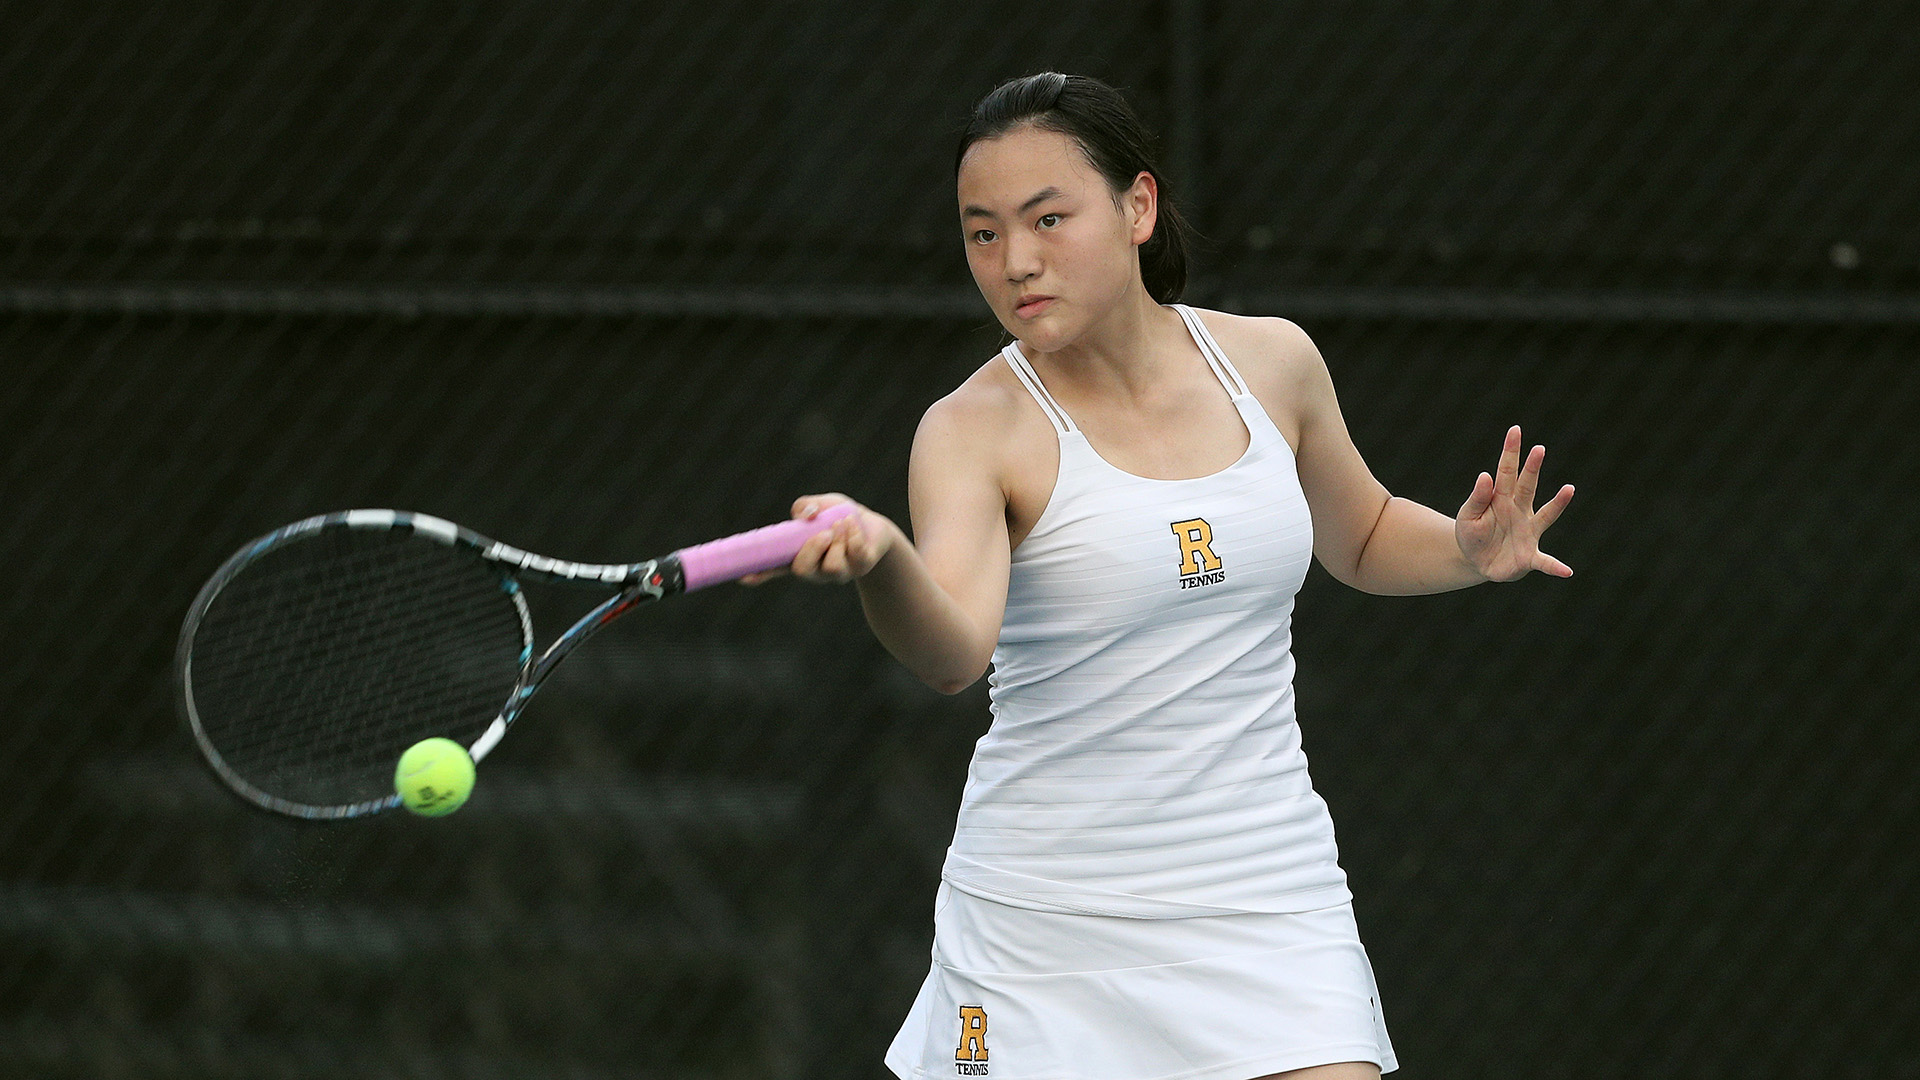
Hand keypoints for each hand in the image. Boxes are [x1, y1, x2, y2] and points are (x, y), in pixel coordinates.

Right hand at [739, 493, 893, 585]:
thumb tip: (807, 516)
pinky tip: (852, 524)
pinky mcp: (861, 568)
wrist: (871, 525)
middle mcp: (815, 570)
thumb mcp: (820, 505)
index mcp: (798, 555)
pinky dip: (854, 534)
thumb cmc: (838, 516)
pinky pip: (856, 556)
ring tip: (841, 524)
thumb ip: (806, 506)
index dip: (759, 574)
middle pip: (803, 571)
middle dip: (812, 549)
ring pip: (832, 567)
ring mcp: (838, 573)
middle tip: (824, 532)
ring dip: (837, 540)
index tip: (743, 577)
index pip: (774, 568)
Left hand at [1456, 425, 1575, 581]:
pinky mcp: (1529, 556)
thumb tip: (1485, 475)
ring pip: (1545, 515)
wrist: (1475, 561)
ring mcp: (1528, 531)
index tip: (1515, 430)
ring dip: (1558, 503)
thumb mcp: (1467, 516)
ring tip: (1569, 489)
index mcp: (1501, 498)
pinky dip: (1555, 567)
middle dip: (1532, 468)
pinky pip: (1545, 561)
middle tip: (1539, 449)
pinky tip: (1567, 572)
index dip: (1511, 451)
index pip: (1506, 470)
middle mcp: (1519, 510)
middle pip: (1527, 486)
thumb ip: (1476, 498)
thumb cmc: (1472, 533)